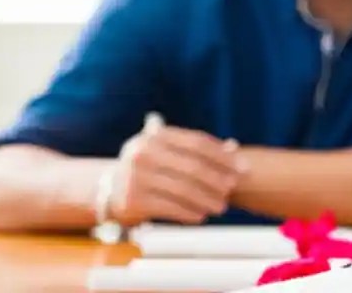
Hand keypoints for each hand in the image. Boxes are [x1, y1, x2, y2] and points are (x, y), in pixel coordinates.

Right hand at [110, 124, 245, 225]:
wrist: (109, 189)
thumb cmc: (151, 167)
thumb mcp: (168, 152)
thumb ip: (197, 150)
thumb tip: (234, 147)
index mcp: (156, 135)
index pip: (197, 143)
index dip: (223, 156)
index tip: (242, 167)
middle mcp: (143, 153)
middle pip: (193, 167)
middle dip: (217, 179)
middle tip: (233, 189)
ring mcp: (135, 176)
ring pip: (183, 189)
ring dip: (207, 199)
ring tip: (221, 206)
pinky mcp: (132, 200)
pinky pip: (169, 207)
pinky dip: (188, 212)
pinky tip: (201, 215)